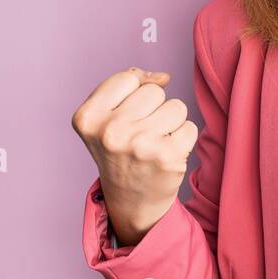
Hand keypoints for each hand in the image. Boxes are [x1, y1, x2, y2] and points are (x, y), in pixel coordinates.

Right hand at [71, 66, 196, 244]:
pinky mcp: (167, 157)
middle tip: (140, 135)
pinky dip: (183, 139)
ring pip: (176, 106)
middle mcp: (110, 131)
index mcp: (87, 118)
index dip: (134, 94)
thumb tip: (163, 77)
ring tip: (154, 143)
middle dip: (153, 109)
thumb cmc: (121, 150)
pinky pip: (190, 126)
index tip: (126, 118)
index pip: (128, 78)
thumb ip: (128, 85)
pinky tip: (166, 154)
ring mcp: (139, 145)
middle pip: (154, 91)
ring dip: (171, 123)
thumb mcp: (106, 116)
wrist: (130, 201)